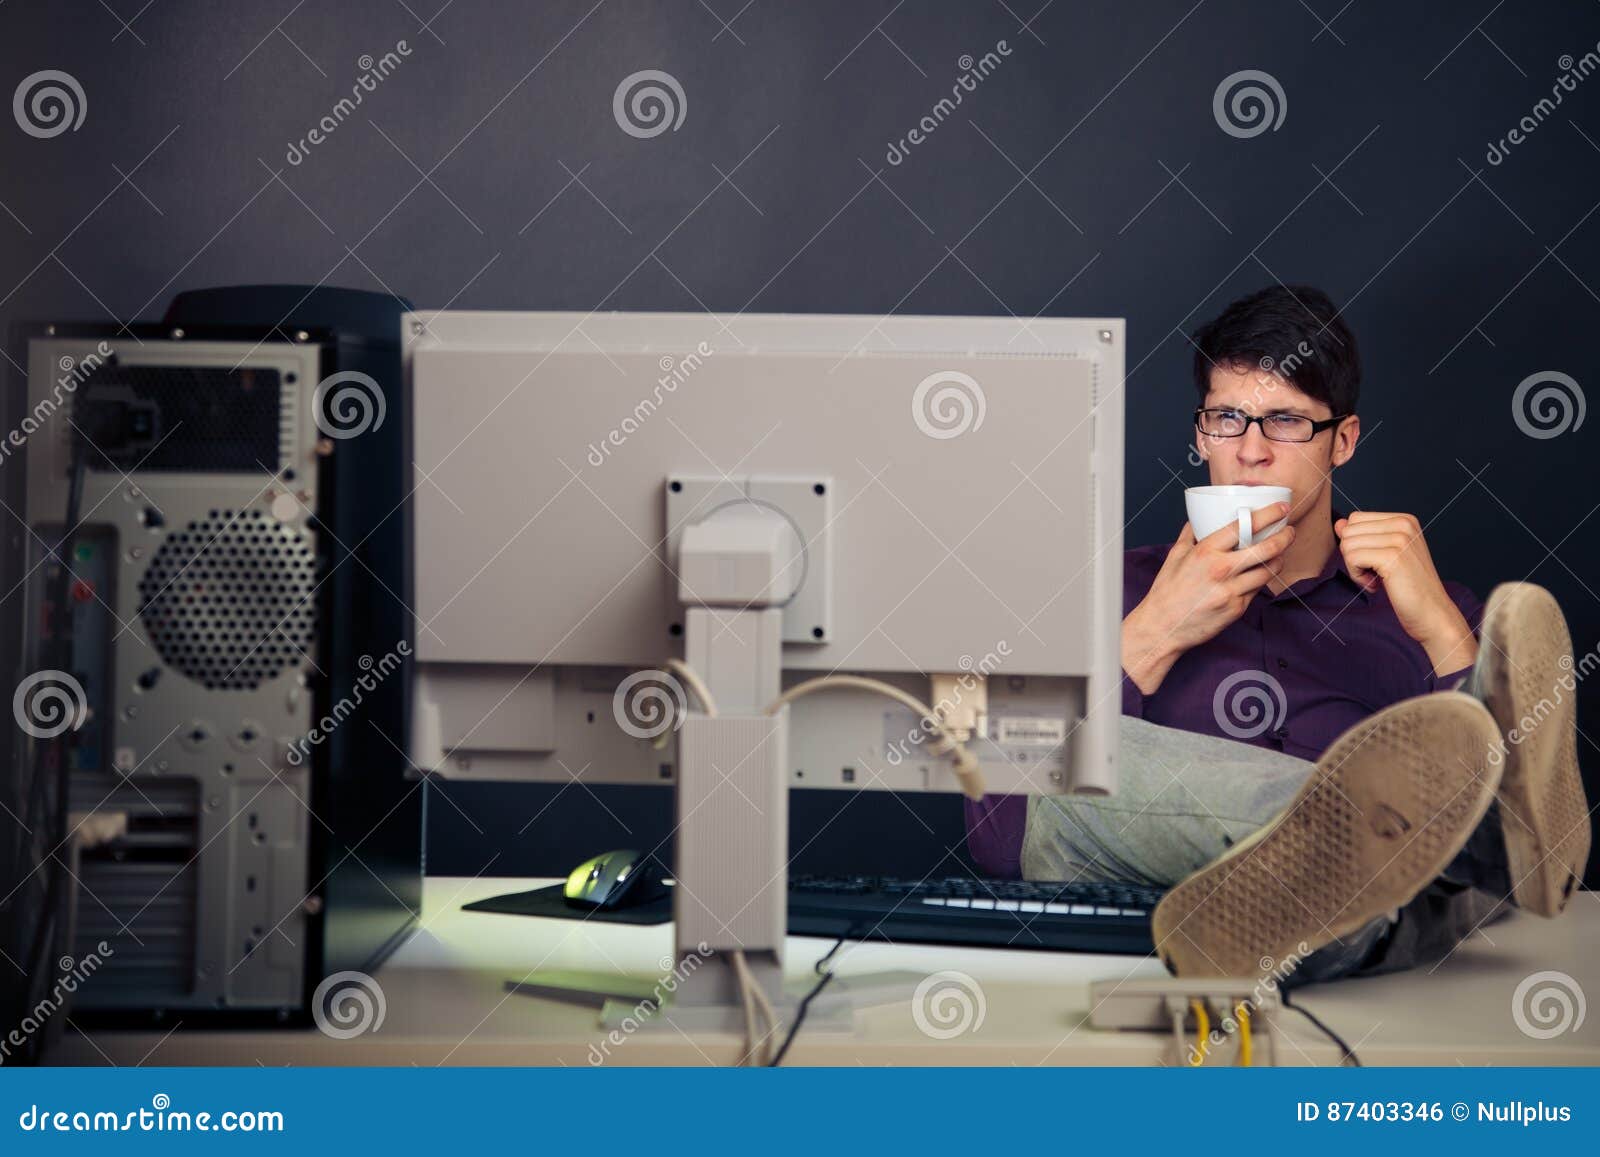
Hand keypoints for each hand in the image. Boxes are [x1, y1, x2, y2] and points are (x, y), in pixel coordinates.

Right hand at [1122, 503, 1294, 694]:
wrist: (1163, 626)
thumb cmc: (1167, 591)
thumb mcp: (1175, 556)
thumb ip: (1189, 534)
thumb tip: (1198, 519)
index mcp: (1205, 551)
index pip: (1243, 526)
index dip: (1268, 515)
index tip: (1281, 508)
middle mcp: (1220, 569)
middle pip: (1266, 549)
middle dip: (1285, 537)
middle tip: (1290, 531)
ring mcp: (1231, 590)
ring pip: (1268, 571)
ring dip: (1279, 560)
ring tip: (1280, 554)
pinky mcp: (1237, 608)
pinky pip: (1256, 590)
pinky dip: (1260, 581)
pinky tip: (1259, 576)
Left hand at [1333, 511, 1476, 674]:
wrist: (1432, 613)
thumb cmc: (1409, 587)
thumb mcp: (1384, 556)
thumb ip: (1362, 537)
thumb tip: (1339, 523)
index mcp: (1404, 519)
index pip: (1355, 519)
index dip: (1357, 544)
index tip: (1376, 562)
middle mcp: (1403, 524)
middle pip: (1349, 530)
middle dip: (1353, 555)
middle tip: (1375, 573)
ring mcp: (1399, 539)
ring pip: (1348, 544)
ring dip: (1355, 568)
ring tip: (1377, 579)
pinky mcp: (1392, 556)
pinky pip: (1352, 559)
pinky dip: (1357, 577)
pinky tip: (1376, 585)